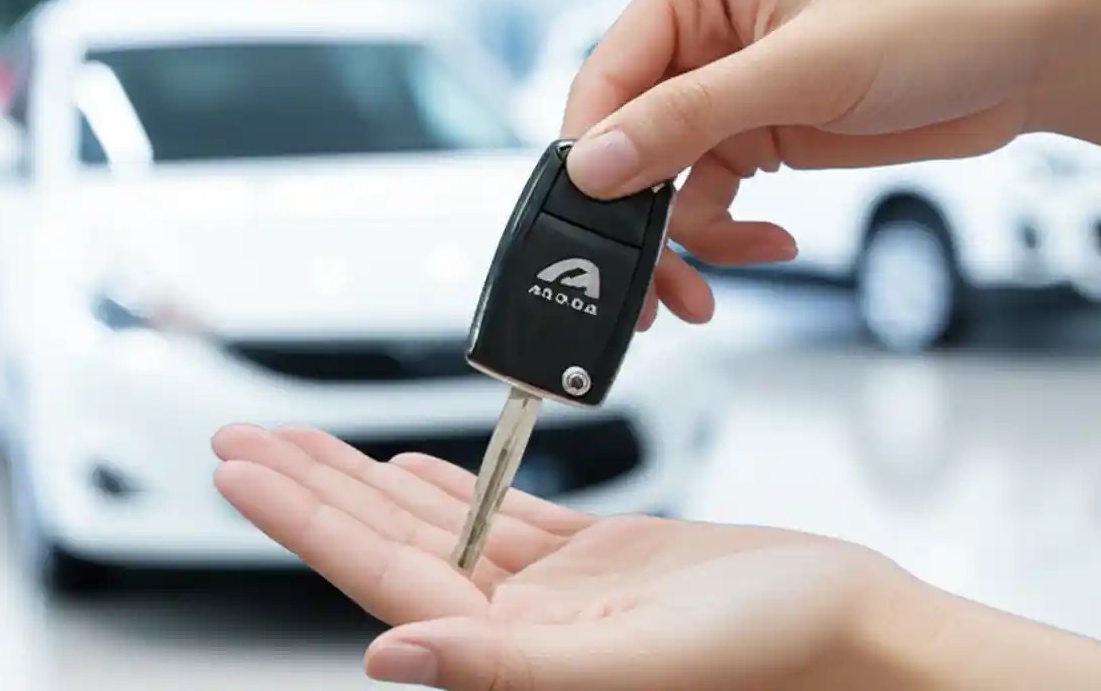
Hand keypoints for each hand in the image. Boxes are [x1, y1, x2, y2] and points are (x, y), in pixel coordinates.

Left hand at [212, 424, 938, 689]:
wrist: (860, 630)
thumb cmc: (779, 652)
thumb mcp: (638, 659)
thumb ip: (507, 666)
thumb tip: (387, 657)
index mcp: (519, 654)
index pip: (382, 576)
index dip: (303, 520)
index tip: (240, 468)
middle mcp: (522, 626)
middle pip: (389, 543)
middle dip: (311, 486)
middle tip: (241, 435)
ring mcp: (556, 593)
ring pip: (437, 521)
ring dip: (365, 478)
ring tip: (301, 440)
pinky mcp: (598, 560)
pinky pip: (505, 516)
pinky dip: (454, 486)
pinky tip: (411, 467)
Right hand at [568, 0, 1100, 328]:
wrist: (1032, 54)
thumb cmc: (945, 10)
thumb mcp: (802, 67)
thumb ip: (690, 117)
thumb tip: (600, 162)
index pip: (609, 75)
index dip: (593, 152)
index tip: (590, 214)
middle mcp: (706, 43)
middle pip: (630, 141)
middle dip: (636, 218)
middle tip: (643, 282)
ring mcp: (734, 95)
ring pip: (667, 184)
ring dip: (682, 242)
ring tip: (701, 289)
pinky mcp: (765, 137)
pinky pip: (713, 199)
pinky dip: (729, 235)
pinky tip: (765, 242)